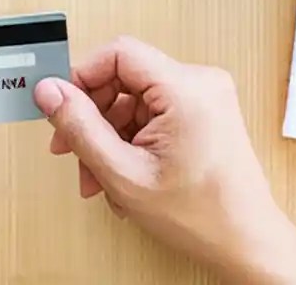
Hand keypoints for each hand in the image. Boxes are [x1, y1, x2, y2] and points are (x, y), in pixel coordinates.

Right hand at [34, 38, 295, 284]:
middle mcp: (200, 83)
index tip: (58, 103)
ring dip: (108, 136)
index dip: (81, 76)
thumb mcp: (124, 173)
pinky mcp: (203, 113)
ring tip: (97, 178)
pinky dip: (130, 140)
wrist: (245, 242)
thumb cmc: (201, 216)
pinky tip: (121, 175)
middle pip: (124, 78)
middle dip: (92, 117)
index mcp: (186, 89)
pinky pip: (152, 113)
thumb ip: (81, 127)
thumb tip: (50, 91)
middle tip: (69, 150)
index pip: (119, 53)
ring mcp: (204, 98)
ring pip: (134, 101)